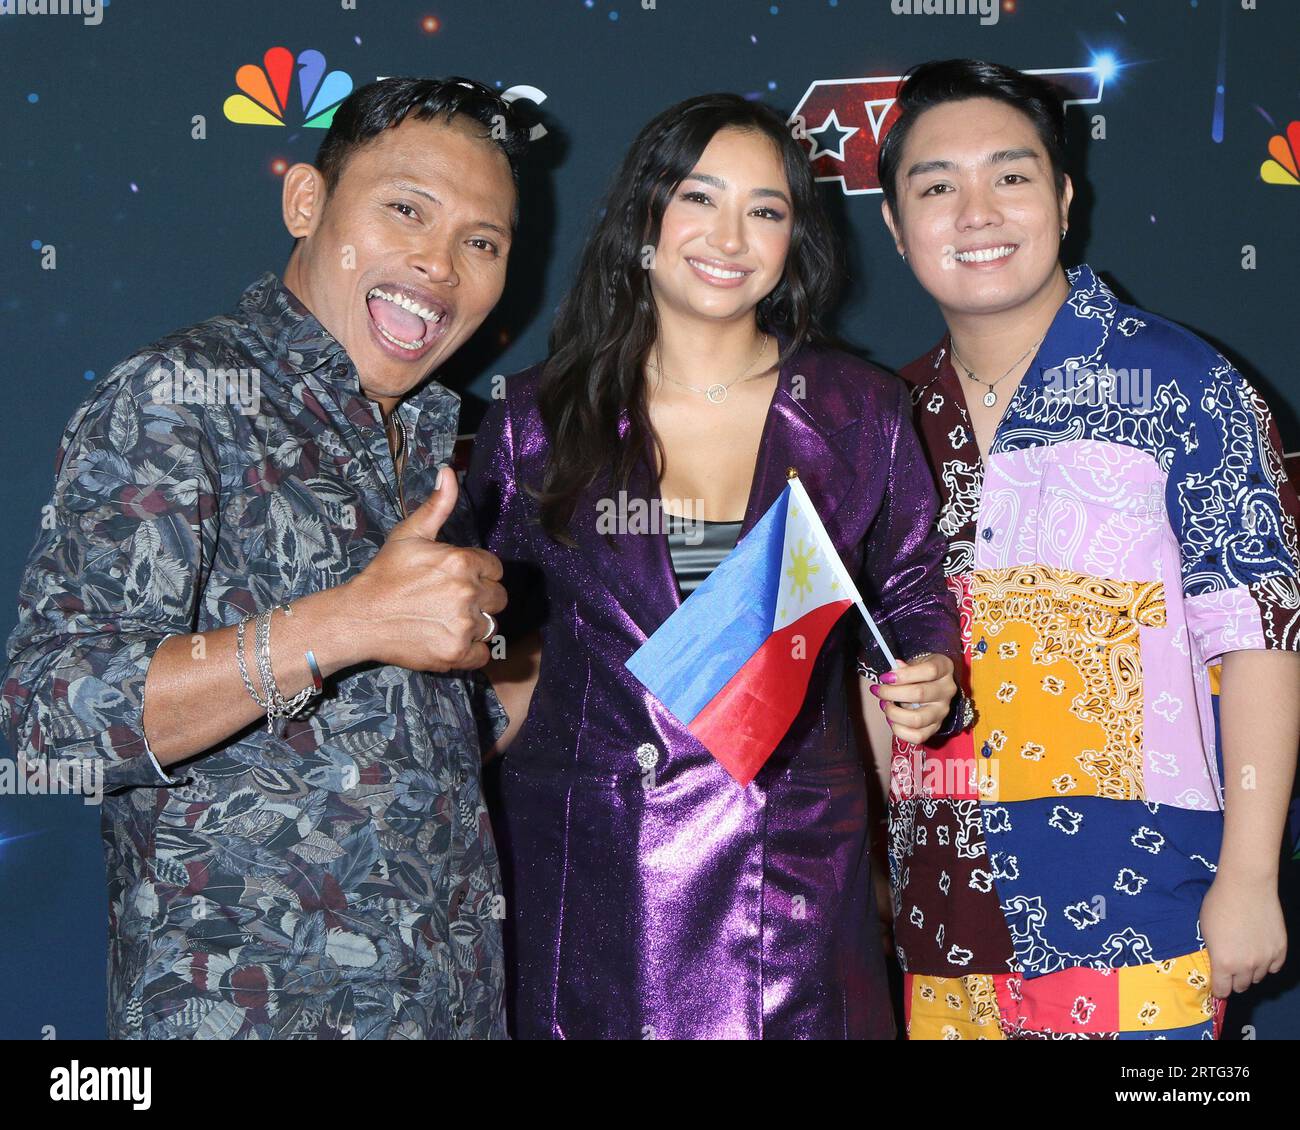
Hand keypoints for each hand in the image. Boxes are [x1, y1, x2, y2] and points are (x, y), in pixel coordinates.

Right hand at [342, 466, 506, 671]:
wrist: (359, 618)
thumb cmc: (384, 575)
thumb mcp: (409, 534)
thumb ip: (437, 505)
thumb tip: (449, 471)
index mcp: (461, 561)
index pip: (495, 568)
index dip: (479, 573)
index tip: (457, 580)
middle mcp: (468, 592)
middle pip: (498, 598)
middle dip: (480, 598)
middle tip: (450, 601)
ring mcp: (463, 625)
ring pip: (490, 625)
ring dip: (474, 624)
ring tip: (445, 619)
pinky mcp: (457, 653)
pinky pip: (483, 653)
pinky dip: (470, 650)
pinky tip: (448, 639)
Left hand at [869, 652, 956, 745]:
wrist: (930, 685)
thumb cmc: (919, 672)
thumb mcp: (914, 662)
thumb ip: (904, 667)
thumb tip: (894, 671)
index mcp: (945, 668)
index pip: (930, 670)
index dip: (904, 674)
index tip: (886, 677)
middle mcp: (947, 690)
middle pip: (919, 694)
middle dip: (891, 693)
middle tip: (878, 690)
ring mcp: (942, 711)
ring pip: (917, 719)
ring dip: (893, 713)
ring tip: (884, 705)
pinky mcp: (935, 727)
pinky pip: (918, 737)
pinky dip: (899, 730)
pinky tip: (891, 719)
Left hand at [1200, 871, 1286, 997]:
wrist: (1246, 887)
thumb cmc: (1219, 903)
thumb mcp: (1205, 929)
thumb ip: (1213, 952)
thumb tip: (1218, 963)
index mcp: (1224, 962)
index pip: (1222, 991)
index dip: (1219, 989)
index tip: (1218, 985)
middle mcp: (1246, 966)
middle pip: (1241, 986)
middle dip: (1234, 980)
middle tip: (1230, 968)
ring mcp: (1266, 959)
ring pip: (1258, 977)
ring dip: (1251, 971)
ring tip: (1245, 954)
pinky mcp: (1280, 951)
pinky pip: (1274, 967)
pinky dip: (1267, 964)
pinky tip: (1260, 951)